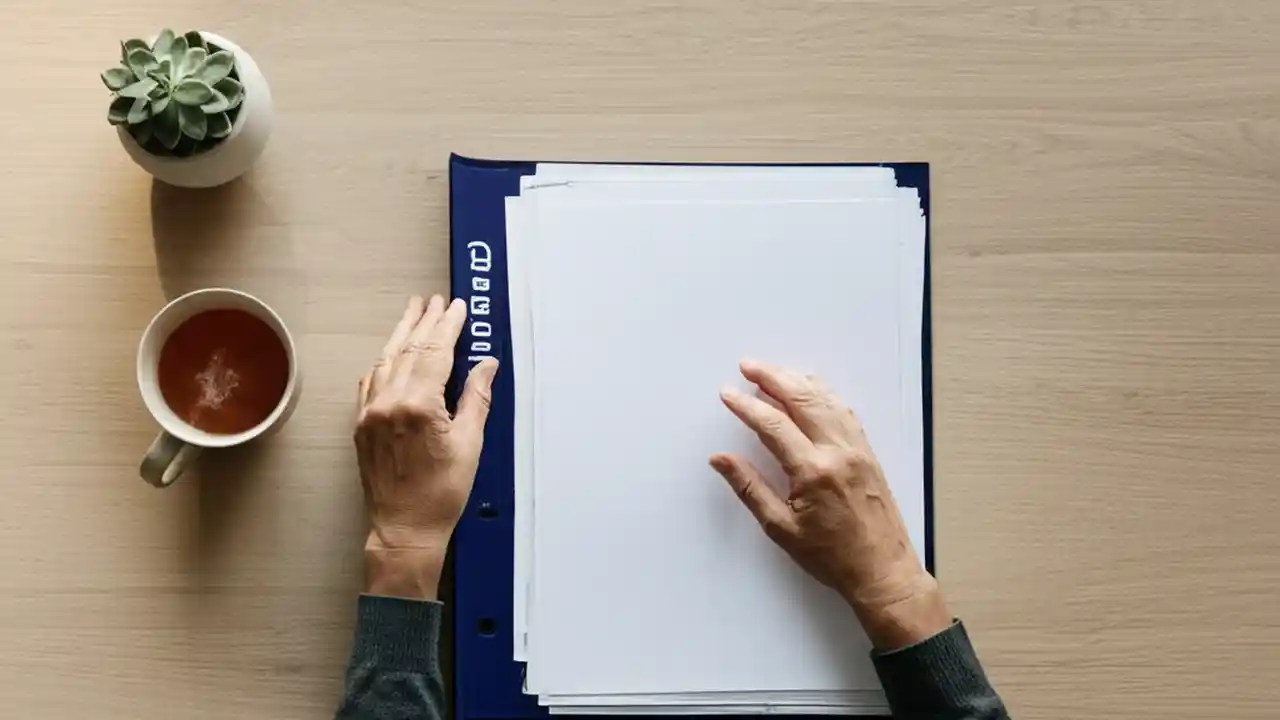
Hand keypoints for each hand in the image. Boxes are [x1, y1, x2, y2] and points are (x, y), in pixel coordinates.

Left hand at [354, 295, 498, 599]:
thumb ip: (475, 398)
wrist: (404, 529)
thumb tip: (486, 365)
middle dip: (424, 321)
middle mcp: (388, 403)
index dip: (448, 326)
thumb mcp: (470, 444)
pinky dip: (383, 361)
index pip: (435, 351)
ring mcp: (370, 413)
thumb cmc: (440, 495)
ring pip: (385, 360)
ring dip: (401, 334)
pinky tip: (390, 353)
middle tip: (435, 301)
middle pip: (408, 349)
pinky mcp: (361, 425)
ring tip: (413, 312)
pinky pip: (370, 381)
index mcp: (417, 406)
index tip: (457, 308)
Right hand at [710, 359, 948, 649]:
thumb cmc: (830, 557)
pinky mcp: (868, 453)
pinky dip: (824, 395)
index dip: (746, 406)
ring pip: (826, 400)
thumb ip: (750, 488)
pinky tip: (811, 389)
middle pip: (802, 400)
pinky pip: (844, 412)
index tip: (727, 394)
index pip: (773, 425)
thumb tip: (720, 458)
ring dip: (798, 381)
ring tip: (774, 371)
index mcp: (813, 471)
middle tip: (748, 366)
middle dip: (772, 378)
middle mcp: (838, 451)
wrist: (883, 571)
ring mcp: (857, 449)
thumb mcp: (781, 529)